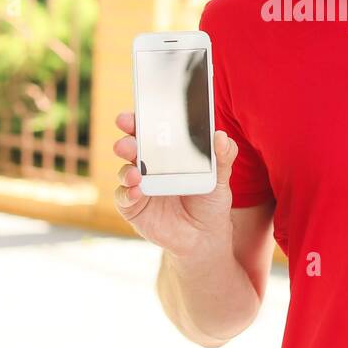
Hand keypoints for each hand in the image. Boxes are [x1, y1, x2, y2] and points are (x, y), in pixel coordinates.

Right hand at [111, 111, 239, 258]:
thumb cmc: (210, 201)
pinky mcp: (133, 207)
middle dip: (128, 139)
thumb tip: (221, 136)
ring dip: (127, 168)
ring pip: (125, 170)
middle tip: (129, 137)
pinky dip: (127, 193)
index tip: (138, 110)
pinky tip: (137, 191)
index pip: (151, 129)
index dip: (141, 118)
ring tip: (136, 172)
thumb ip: (223, 157)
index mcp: (167, 151)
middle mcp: (149, 165)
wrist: (204, 237)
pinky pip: (124, 197)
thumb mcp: (221, 178)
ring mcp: (139, 185)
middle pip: (132, 146)